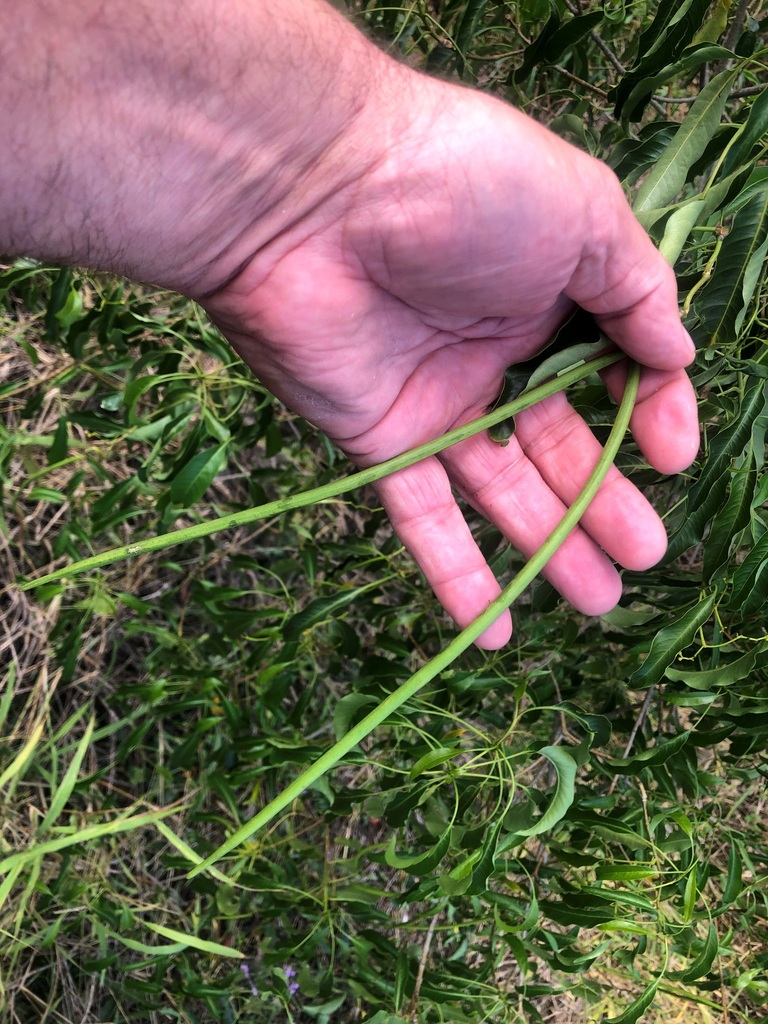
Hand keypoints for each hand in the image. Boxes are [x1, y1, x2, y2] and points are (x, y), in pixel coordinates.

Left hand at [203, 77, 698, 647]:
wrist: (313, 199)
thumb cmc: (461, 188)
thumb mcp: (583, 214)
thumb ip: (637, 291)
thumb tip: (678, 355)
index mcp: (548, 290)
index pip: (614, 369)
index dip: (651, 413)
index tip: (674, 458)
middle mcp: (494, 350)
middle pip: (560, 443)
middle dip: (604, 501)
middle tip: (644, 557)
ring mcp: (436, 400)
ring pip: (501, 489)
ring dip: (549, 547)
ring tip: (599, 602)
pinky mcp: (379, 440)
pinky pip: (422, 517)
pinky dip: (456, 575)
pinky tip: (490, 630)